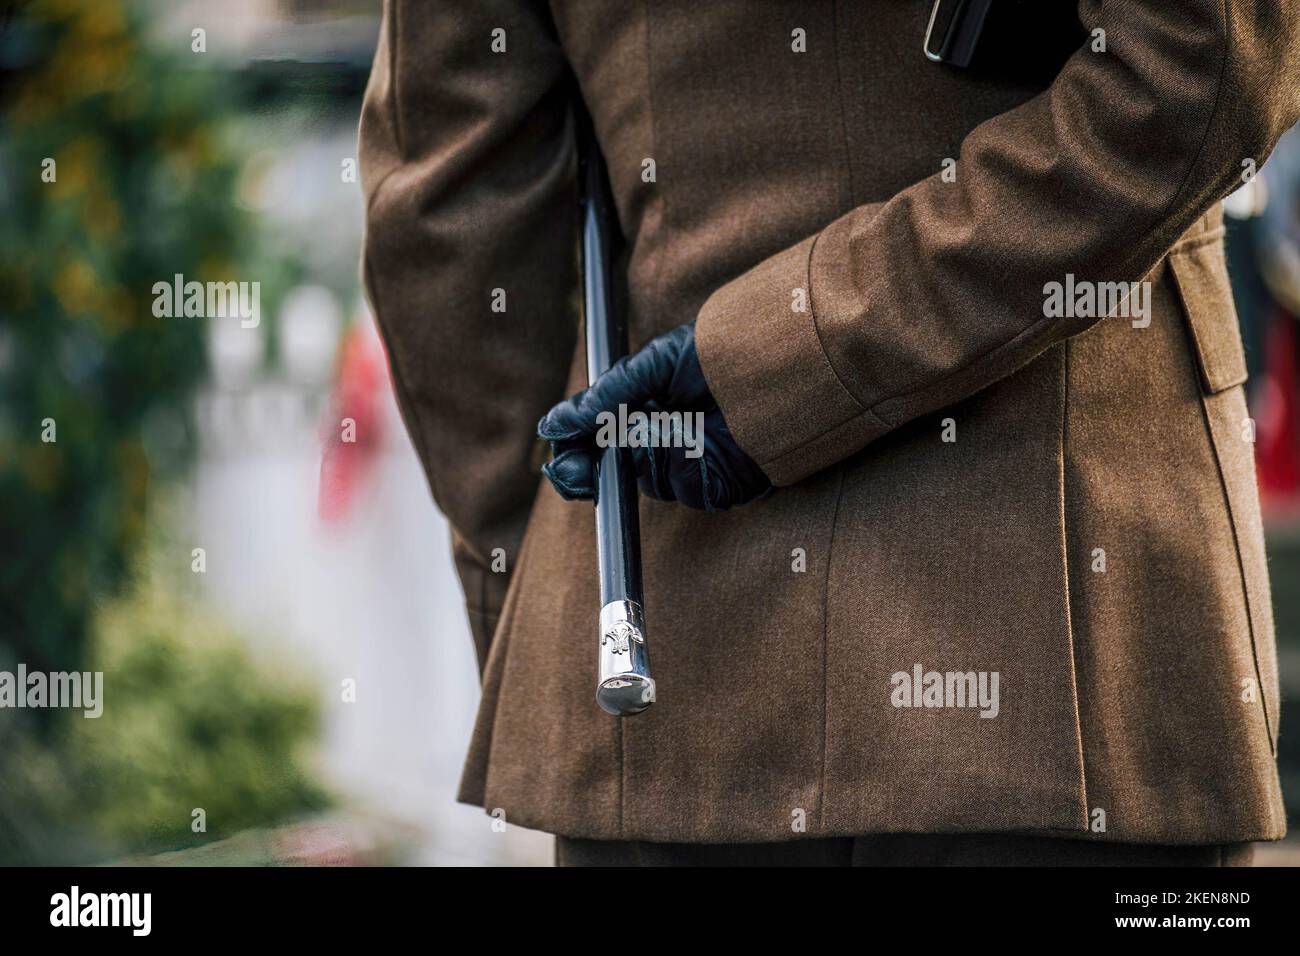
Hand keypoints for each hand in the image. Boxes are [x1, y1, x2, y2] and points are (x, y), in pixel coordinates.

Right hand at [538, 322, 770, 511]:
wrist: (776, 365)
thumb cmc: (720, 356)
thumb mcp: (652, 365)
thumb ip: (605, 398)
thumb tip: (552, 426)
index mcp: (641, 415)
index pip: (594, 447)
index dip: (574, 459)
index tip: (561, 463)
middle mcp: (660, 445)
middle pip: (610, 475)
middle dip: (590, 472)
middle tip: (576, 470)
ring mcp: (688, 468)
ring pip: (647, 478)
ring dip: (649, 450)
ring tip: (672, 419)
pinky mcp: (716, 485)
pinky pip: (683, 485)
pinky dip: (684, 459)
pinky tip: (697, 435)